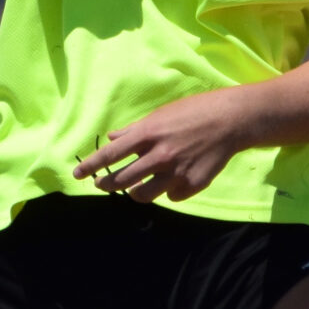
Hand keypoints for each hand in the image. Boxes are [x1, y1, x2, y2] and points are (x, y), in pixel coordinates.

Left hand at [74, 90, 245, 205]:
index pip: (111, 154)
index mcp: (149, 134)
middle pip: (122, 180)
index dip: (91, 166)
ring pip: (143, 195)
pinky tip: (174, 180)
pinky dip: (169, 191)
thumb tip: (112, 138)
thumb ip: (135, 130)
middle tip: (102, 184)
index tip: (77, 175)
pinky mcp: (192, 184)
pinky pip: (171, 196)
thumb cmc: (194, 112)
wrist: (231, 120)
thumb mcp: (161, 115)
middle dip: (107, 184)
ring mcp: (176, 172)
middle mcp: (159, 155)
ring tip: (136, 186)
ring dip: (135, 192)